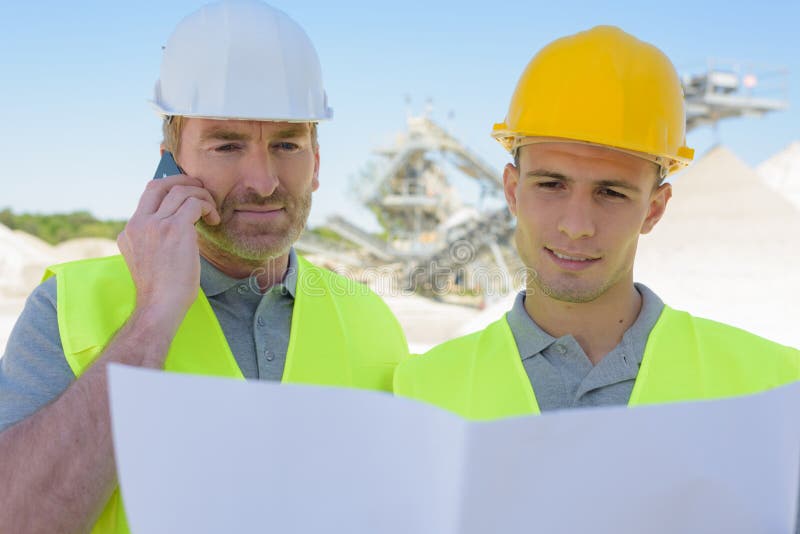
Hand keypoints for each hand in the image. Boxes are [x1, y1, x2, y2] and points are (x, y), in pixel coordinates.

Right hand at [117, 174, 219, 335]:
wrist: (160, 307)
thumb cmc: (162, 291)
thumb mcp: (149, 260)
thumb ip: (155, 241)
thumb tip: (181, 225)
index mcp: (129, 231)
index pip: (148, 196)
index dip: (170, 190)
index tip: (187, 195)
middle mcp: (138, 224)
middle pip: (159, 184)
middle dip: (183, 181)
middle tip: (201, 190)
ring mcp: (154, 224)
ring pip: (181, 191)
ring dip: (201, 196)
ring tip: (212, 211)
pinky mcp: (174, 228)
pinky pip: (194, 203)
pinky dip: (207, 206)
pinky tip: (214, 219)